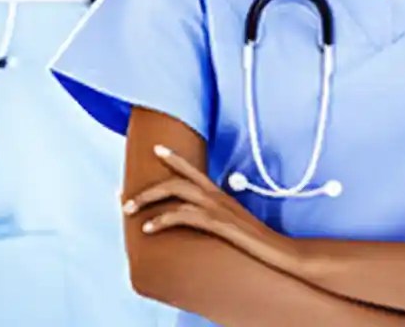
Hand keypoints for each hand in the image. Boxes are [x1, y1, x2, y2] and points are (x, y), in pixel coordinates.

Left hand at [124, 144, 294, 270]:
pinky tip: (148, 228)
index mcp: (220, 195)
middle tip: (123, 198)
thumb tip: (203, 222)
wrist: (281, 254)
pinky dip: (161, 219)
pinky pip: (183, 215)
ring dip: (147, 201)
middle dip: (146, 188)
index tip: (155, 149)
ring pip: (174, 193)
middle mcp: (217, 196)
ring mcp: (217, 209)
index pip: (193, 170)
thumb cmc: (259, 243)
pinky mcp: (217, 224)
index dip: (174, 158)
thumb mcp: (235, 224)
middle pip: (175, 180)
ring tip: (128, 211)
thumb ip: (219, 217)